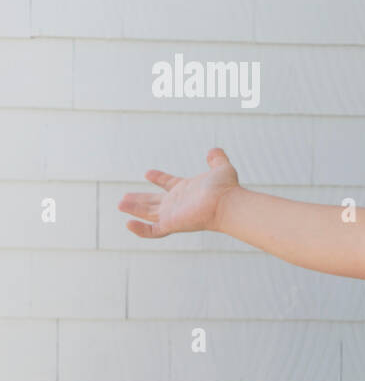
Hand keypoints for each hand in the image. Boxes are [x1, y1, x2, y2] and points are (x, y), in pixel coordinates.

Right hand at [118, 147, 240, 237]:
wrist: (227, 203)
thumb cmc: (226, 188)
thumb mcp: (222, 168)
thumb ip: (217, 159)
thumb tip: (214, 150)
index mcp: (186, 189)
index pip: (169, 184)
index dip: (159, 178)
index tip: (148, 173)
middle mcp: (178, 203)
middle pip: (154, 202)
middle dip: (140, 200)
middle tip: (124, 198)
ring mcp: (174, 214)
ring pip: (149, 214)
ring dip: (134, 209)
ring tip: (120, 204)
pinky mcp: (171, 224)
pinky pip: (152, 231)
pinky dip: (140, 229)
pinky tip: (128, 223)